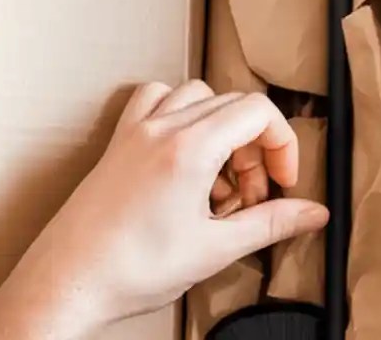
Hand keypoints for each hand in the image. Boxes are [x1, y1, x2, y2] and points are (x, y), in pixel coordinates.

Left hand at [0, 81, 328, 338]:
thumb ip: (271, 224)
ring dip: (222, 127)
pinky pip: (155, 100)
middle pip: (234, 104)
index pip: (258, 112)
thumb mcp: (216, 249)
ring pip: (198, 96)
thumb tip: (312, 214)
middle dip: (256, 146)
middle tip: (253, 193)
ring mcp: (136, 131)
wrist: (68, 284)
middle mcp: (163, 128)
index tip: (282, 182)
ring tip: (221, 175)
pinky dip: (179, 113)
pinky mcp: (119, 143)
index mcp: (190, 149)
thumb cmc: (129, 270)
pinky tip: (185, 151)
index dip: (283, 145)